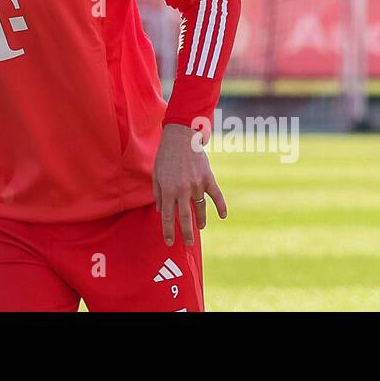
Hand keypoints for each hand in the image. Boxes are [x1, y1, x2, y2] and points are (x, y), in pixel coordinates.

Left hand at [153, 122, 226, 246]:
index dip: (168, 231)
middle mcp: (183, 189)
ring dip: (200, 220)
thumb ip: (157, 193)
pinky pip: (216, 196)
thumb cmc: (166, 155)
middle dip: (186, 233)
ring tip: (200, 228)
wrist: (181, 136)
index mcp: (168, 189)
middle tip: (188, 244)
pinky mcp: (208, 178)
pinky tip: (223, 216)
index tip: (169, 242)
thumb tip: (160, 210)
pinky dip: (221, 206)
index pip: (167, 216)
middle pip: (185, 217)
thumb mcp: (156, 173)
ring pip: (200, 208)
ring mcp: (197, 185)